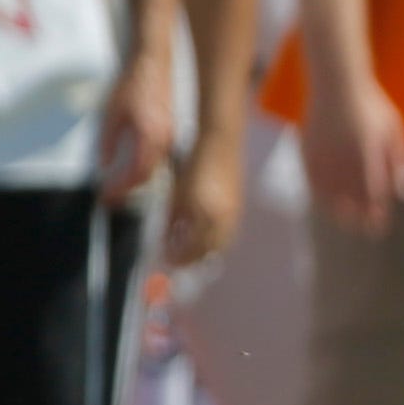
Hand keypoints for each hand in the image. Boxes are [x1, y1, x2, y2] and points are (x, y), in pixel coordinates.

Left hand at [99, 52, 174, 205]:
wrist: (152, 63)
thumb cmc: (134, 84)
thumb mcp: (111, 112)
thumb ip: (108, 141)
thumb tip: (105, 163)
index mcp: (150, 137)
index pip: (138, 175)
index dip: (121, 190)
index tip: (106, 198)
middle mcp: (163, 140)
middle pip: (146, 176)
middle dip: (127, 190)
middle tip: (109, 198)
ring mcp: (168, 136)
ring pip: (153, 168)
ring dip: (134, 180)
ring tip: (117, 186)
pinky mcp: (167, 131)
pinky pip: (156, 158)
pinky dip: (143, 168)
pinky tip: (130, 168)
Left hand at [161, 137, 244, 270]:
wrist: (220, 143)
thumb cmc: (194, 166)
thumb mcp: (177, 196)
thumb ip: (172, 223)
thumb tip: (166, 244)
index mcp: (207, 217)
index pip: (192, 250)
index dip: (178, 258)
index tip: (166, 260)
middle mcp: (224, 220)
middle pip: (210, 252)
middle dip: (194, 259)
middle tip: (178, 260)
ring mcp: (235, 214)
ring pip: (221, 244)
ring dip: (206, 250)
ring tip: (190, 249)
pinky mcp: (238, 207)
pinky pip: (228, 233)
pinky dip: (215, 239)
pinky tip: (203, 234)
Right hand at [300, 70, 403, 234]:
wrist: (336, 83)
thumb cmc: (371, 106)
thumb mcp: (394, 130)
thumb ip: (400, 161)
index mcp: (368, 153)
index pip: (374, 193)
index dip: (377, 212)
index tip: (380, 225)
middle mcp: (343, 158)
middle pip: (351, 198)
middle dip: (360, 216)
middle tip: (367, 227)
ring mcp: (322, 156)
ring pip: (330, 193)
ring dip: (341, 209)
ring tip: (349, 218)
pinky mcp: (307, 153)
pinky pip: (313, 182)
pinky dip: (321, 194)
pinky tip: (329, 201)